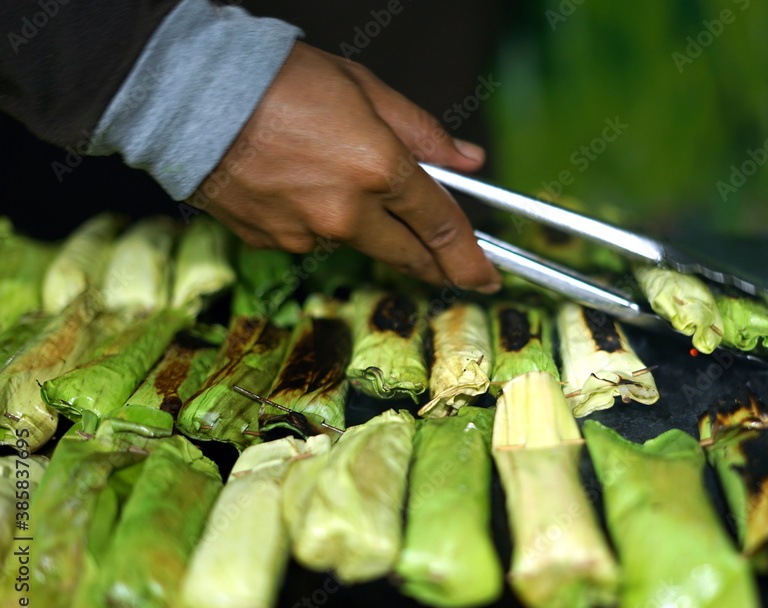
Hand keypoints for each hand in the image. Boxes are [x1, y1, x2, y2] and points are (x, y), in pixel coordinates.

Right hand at [189, 41, 502, 292]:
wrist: (186, 95)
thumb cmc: (276, 79)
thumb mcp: (365, 90)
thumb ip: (423, 132)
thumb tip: (468, 160)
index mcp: (377, 169)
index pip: (441, 226)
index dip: (470, 258)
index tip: (487, 275)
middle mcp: (345, 213)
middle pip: (407, 256)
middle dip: (436, 267)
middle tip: (456, 274)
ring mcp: (305, 234)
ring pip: (357, 243)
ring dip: (366, 227)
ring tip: (339, 179)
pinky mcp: (270, 242)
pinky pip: (312, 239)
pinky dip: (320, 222)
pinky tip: (301, 187)